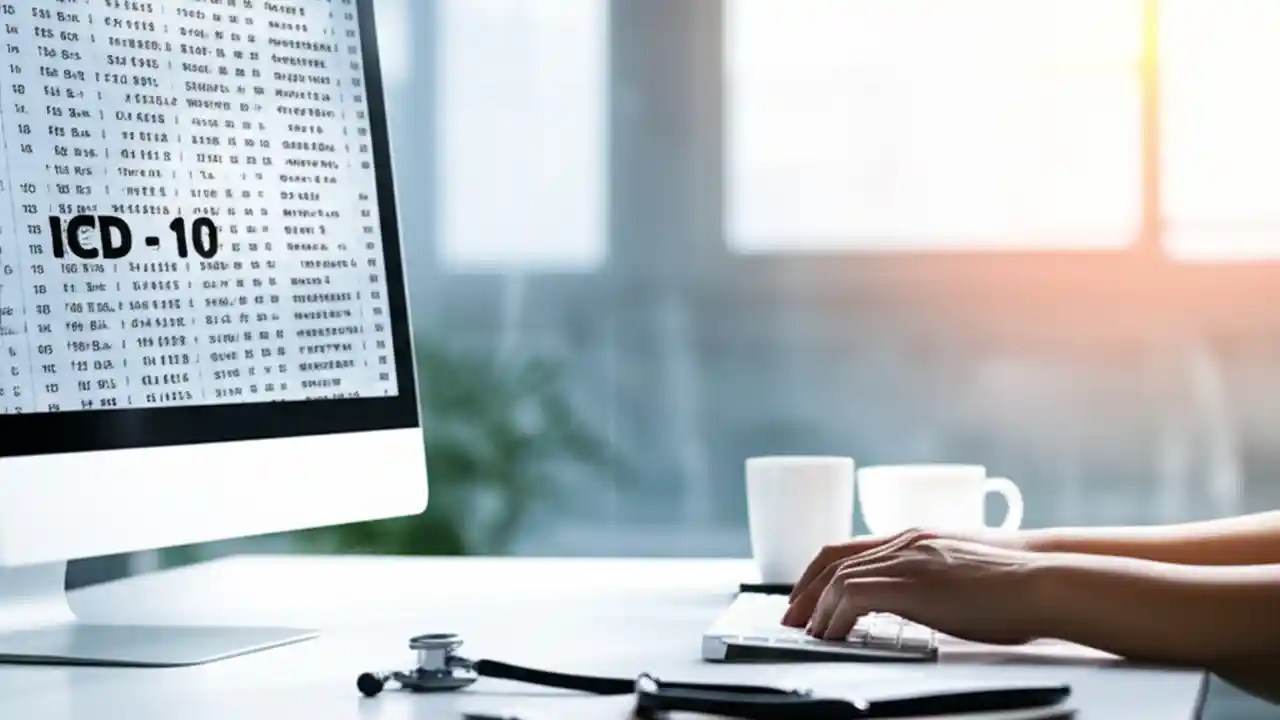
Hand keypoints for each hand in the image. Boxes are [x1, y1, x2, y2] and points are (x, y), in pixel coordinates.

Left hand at [783, 528, 1028, 626]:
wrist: (1041, 580)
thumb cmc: (1012, 585)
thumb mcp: (959, 573)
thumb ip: (930, 578)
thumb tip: (917, 603)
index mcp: (913, 538)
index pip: (847, 547)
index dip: (819, 572)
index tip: (805, 596)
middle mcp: (903, 541)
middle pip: (832, 559)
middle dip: (806, 590)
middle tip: (792, 619)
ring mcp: (906, 559)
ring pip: (838, 578)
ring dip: (816, 608)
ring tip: (808, 633)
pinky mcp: (911, 583)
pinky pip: (853, 597)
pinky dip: (835, 617)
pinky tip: (832, 636)